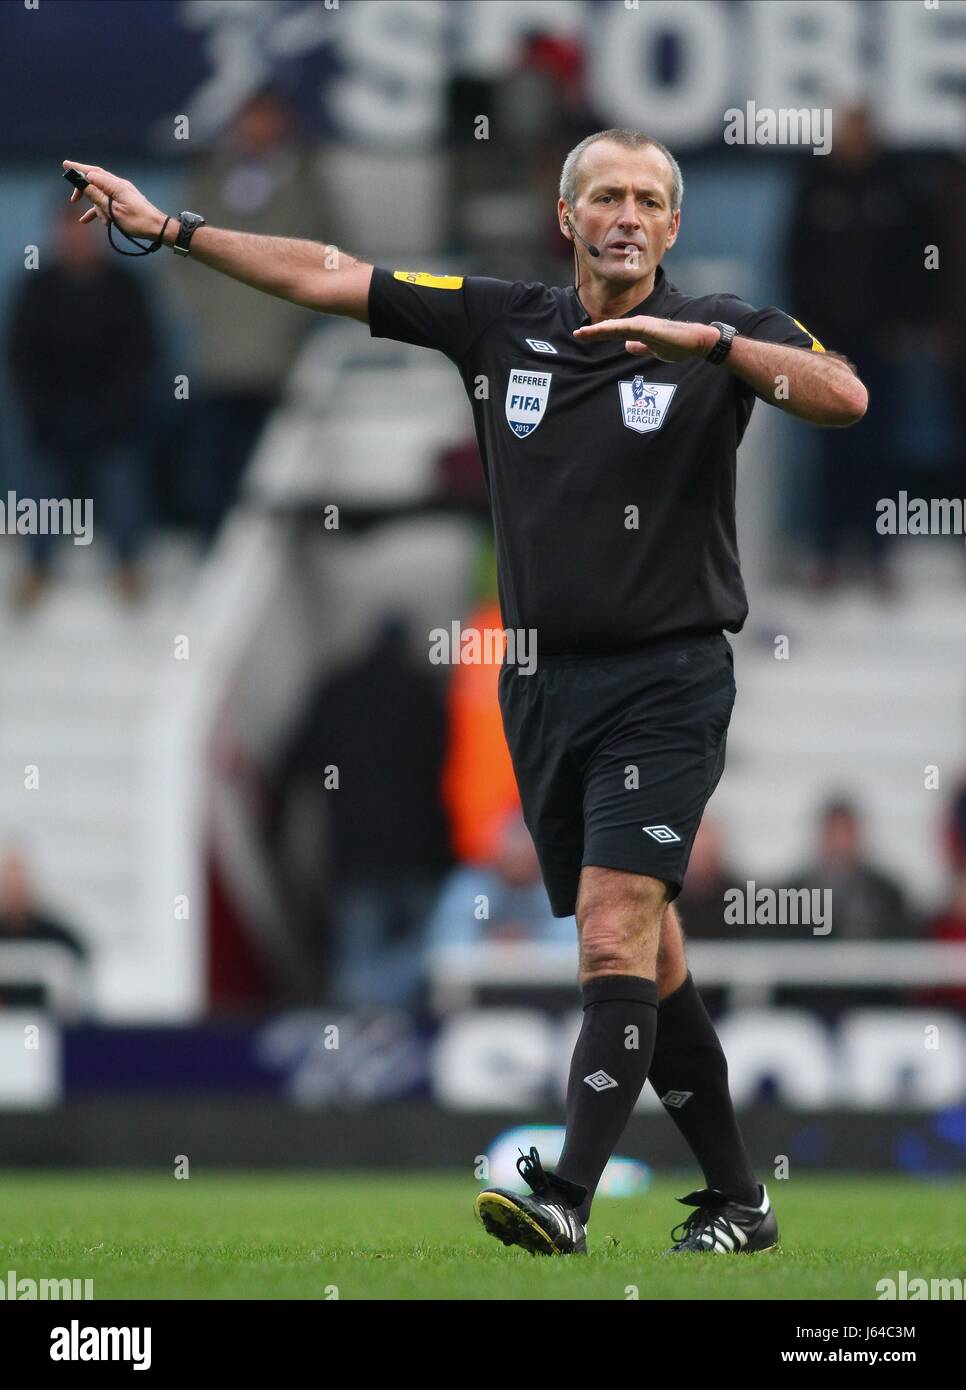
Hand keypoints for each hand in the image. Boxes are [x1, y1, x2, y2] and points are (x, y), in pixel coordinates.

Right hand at [62, 161, 168, 239]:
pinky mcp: (124, 200)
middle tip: (72, 199)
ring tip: (85, 218)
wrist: (158, 228)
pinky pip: (107, 201)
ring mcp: (122, 192)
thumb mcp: (113, 211)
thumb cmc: (138, 222)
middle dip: (82, 188)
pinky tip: (87, 219)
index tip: (65, 165)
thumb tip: (84, 181)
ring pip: (100, 193)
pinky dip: (97, 209)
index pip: (92, 173)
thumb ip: (97, 196)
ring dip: (93, 206)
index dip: (78, 170)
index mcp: (116, 185)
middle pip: (95, 179)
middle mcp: (119, 185)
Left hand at [573, 314, 718, 361]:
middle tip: (576, 334)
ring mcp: (644, 325)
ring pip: (617, 327)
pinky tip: (605, 330)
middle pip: (611, 328)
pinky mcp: (650, 328)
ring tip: (584, 333)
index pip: (613, 333)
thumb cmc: (677, 345)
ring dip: (600, 330)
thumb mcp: (653, 350)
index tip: (582, 336)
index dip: (597, 334)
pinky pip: (630, 328)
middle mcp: (638, 325)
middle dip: (593, 332)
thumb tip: (627, 346)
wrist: (696, 341)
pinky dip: (616, 329)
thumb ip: (640, 347)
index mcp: (637, 330)